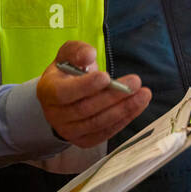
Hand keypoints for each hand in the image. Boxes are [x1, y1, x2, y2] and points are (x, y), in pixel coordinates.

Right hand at [37, 41, 151, 147]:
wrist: (64, 95)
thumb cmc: (68, 70)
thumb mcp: (68, 54)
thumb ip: (78, 50)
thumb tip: (89, 55)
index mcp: (47, 91)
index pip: (64, 93)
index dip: (85, 86)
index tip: (106, 77)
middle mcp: (55, 115)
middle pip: (85, 109)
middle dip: (113, 96)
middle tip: (135, 82)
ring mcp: (69, 131)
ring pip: (97, 123)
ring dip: (123, 109)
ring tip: (143, 95)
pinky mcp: (84, 141)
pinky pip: (105, 133)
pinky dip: (123, 120)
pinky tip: (137, 107)